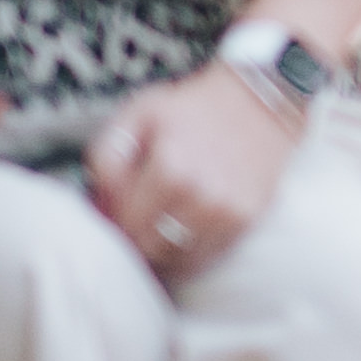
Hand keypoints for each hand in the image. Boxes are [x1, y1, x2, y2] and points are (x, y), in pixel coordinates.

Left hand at [87, 64, 302, 287]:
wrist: (261, 100)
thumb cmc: (194, 107)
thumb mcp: (140, 113)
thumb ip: (108, 155)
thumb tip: (99, 201)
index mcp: (169, 168)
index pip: (124, 225)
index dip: (113, 224)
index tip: (114, 215)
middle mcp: (199, 196)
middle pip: (149, 249)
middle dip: (136, 241)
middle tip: (134, 226)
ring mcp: (226, 211)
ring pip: (178, 260)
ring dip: (162, 252)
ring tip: (158, 231)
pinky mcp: (246, 219)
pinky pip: (207, 256)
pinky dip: (191, 252)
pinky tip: (185, 230)